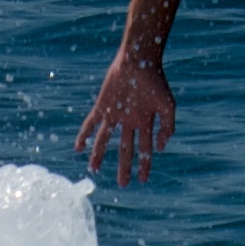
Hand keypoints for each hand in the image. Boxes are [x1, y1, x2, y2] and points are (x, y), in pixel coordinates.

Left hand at [79, 51, 175, 185]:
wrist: (139, 61)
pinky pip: (91, 123)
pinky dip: (84, 135)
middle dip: (125, 167)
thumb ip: (167, 127)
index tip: (143, 180)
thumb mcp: (168, 106)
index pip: (145, 149)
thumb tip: (160, 148)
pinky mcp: (102, 106)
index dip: (144, 165)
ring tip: (94, 169)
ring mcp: (115, 114)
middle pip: (125, 149)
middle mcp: (129, 121)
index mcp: (145, 122)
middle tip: (123, 184)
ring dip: (99, 154)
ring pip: (105, 139)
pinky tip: (77, 147)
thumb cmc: (156, 82)